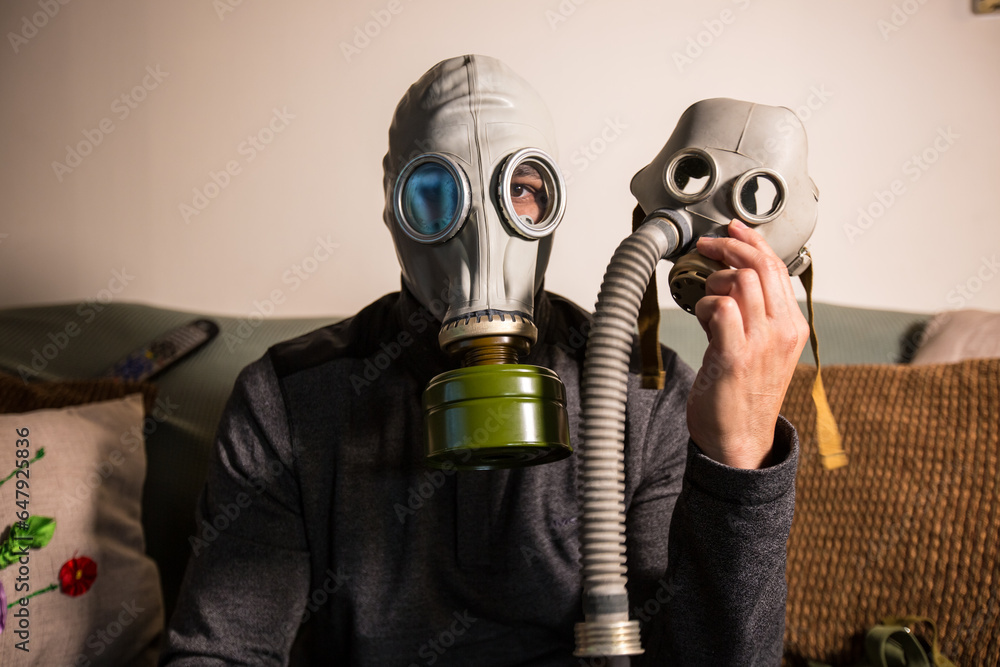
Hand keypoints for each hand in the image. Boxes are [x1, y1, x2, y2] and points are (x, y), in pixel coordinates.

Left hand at [686, 219, 809, 468]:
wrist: (739, 441)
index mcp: (793, 326)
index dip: (753, 242)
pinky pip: (721, 308)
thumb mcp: (761, 349)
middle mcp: (783, 331)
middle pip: (761, 267)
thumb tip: (729, 278)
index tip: (733, 228)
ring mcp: (761, 344)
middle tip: (706, 246)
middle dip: (729, 247)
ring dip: (714, 279)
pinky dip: (705, 304)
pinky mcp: (734, 357)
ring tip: (703, 295)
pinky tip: (700, 317)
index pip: (778, 268)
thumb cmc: (743, 394)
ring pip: (741, 281)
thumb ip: (753, 315)